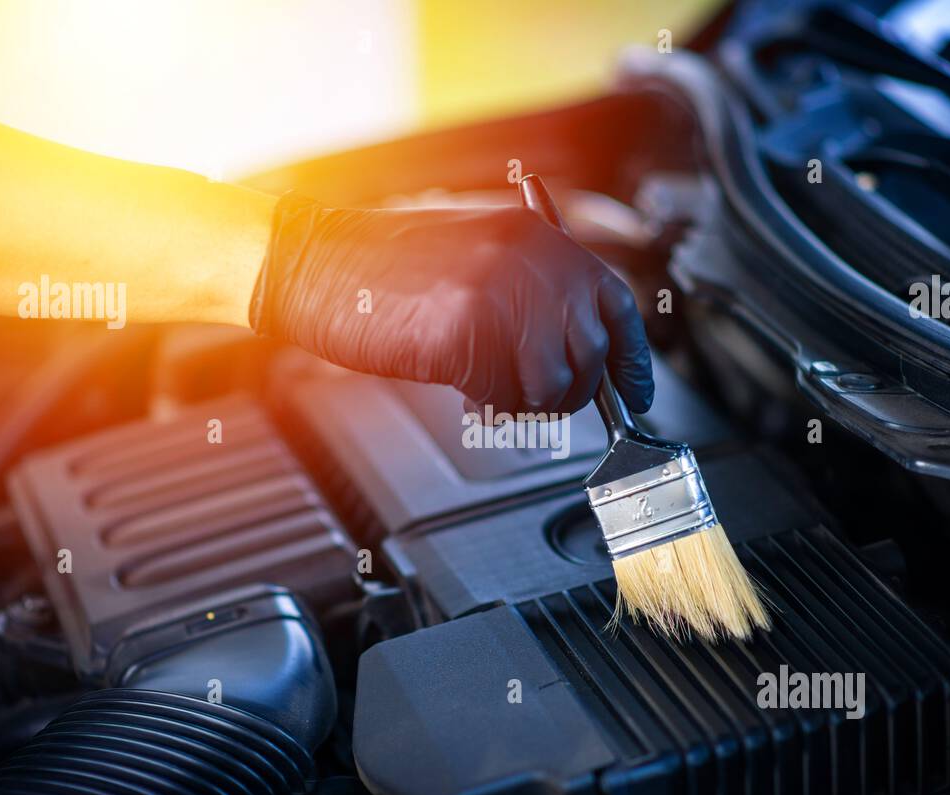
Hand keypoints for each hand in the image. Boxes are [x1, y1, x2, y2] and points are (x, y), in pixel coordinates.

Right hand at [250, 194, 653, 414]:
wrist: (314, 262)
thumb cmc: (385, 270)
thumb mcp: (478, 258)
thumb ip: (533, 293)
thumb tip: (583, 354)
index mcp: (539, 236)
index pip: (616, 304)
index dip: (631, 360)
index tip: (634, 395)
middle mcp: (532, 258)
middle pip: (589, 356)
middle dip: (566, 392)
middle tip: (526, 394)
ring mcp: (502, 292)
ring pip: (554, 385)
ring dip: (523, 401)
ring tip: (485, 382)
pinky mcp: (468, 330)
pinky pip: (505, 395)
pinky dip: (486, 403)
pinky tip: (459, 381)